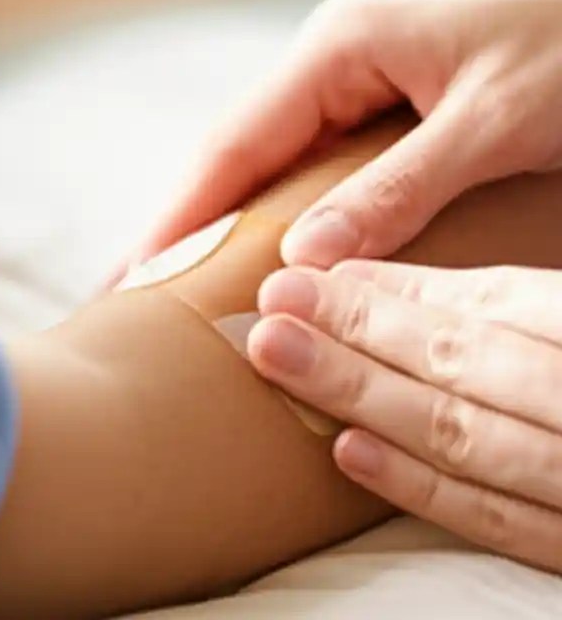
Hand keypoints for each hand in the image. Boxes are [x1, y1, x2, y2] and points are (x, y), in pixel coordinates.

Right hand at [142, 0, 561, 267]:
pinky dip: (273, 219)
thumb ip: (401, 188)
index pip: (234, 144)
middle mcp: (330, 63)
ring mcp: (351, 84)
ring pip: (266, 166)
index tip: (130, 280)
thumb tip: (304, 260)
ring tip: (173, 296)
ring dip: (222, 227)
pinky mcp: (378, 109)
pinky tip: (255, 261)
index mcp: (339, 48)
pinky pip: (307, 171)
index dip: (178, 217)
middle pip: (233, 157)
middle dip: (181, 227)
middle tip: (128, 300)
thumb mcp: (495, 121)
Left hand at [249, 261, 561, 569]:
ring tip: (277, 356)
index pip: (496, 302)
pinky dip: (421, 487)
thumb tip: (397, 287)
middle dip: (360, 331)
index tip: (314, 274)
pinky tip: (346, 450)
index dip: (399, 288)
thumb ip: (524, 306)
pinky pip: (500, 523)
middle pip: (465, 363)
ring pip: (465, 438)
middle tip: (273, 302)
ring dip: (363, 395)